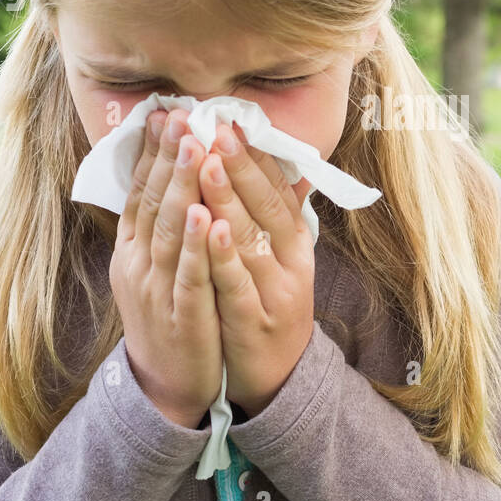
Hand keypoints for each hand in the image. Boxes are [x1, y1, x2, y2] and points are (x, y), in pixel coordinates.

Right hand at [110, 107, 223, 428]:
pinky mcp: (181, 316)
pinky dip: (195, 245)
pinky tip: (203, 215)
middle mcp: (138, 264)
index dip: (152, 153)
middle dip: (167, 156)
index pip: (140, 192)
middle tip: (180, 115)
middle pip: (152, 202)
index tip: (164, 114)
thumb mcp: (160, 267)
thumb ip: (167, 224)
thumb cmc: (170, 317)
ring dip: (180, 187)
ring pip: (168, 232)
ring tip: (193, 148)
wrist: (166, 389)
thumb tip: (181, 176)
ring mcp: (157, 290)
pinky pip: (188, 276)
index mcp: (132, 250)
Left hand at [199, 121, 315, 416]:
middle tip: (215, 126)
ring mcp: (274, 292)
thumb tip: (287, 168)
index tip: (232, 121)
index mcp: (295, 244)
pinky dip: (225, 254)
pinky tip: (211, 226)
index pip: (277, 190)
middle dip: (239, 164)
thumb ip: (279, 217)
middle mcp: (290, 262)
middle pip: (265, 206)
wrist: (277, 380)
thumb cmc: (269, 308)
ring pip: (250, 238)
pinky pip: (237, 283)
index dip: (256, 156)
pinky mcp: (253, 321)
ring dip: (228, 197)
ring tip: (206, 160)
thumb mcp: (281, 261)